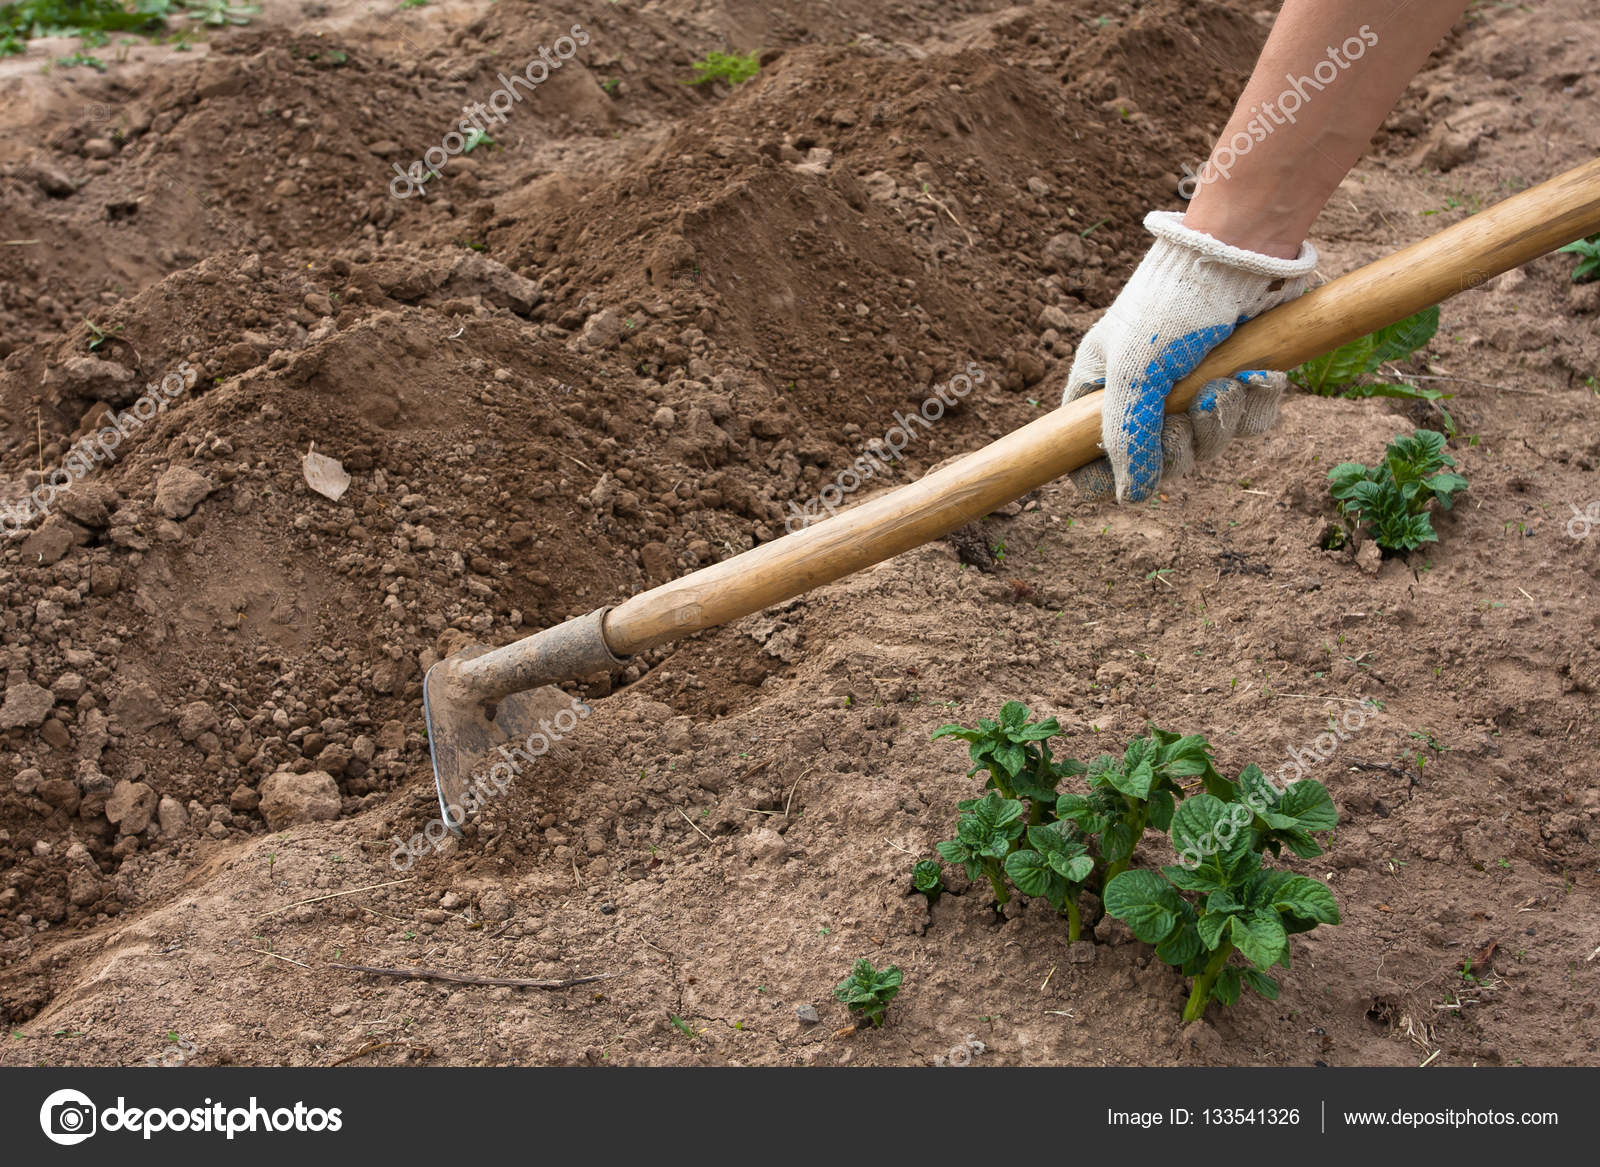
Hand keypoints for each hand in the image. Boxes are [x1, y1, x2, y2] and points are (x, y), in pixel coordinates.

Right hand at [1061, 211, 1316, 501]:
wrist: (1239, 252)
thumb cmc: (1172, 304)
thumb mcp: (1134, 373)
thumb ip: (1126, 438)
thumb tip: (1129, 496)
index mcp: (1101, 390)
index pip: (1086, 458)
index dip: (1106, 474)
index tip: (1133, 470)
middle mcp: (1143, 395)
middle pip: (1155, 461)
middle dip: (1181, 445)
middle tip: (1191, 412)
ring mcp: (1192, 390)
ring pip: (1206, 445)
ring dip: (1221, 422)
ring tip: (1228, 384)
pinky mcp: (1237, 380)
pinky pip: (1247, 423)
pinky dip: (1257, 404)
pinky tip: (1260, 376)